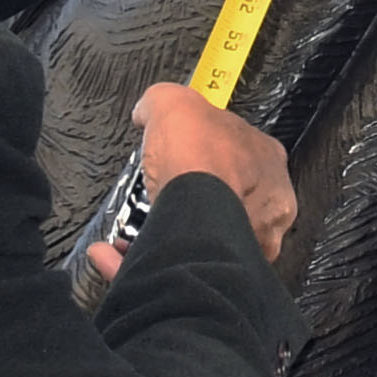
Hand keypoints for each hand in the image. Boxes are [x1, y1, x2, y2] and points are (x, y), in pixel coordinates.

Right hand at [88, 86, 292, 274]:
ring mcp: (246, 245)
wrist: (194, 219)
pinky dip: (136, 261)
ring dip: (167, 231)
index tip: (180, 151)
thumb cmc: (198, 157)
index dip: (207, 148)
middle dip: (191, 196)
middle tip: (159, 192)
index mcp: (267, 161)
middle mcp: (267, 206)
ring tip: (130, 229)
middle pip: (226, 198)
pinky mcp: (215, 275)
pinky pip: (173, 268)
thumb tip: (147, 109)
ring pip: (204, 239)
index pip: (241, 150)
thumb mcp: (174, 103)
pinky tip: (109, 253)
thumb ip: (163, 101)